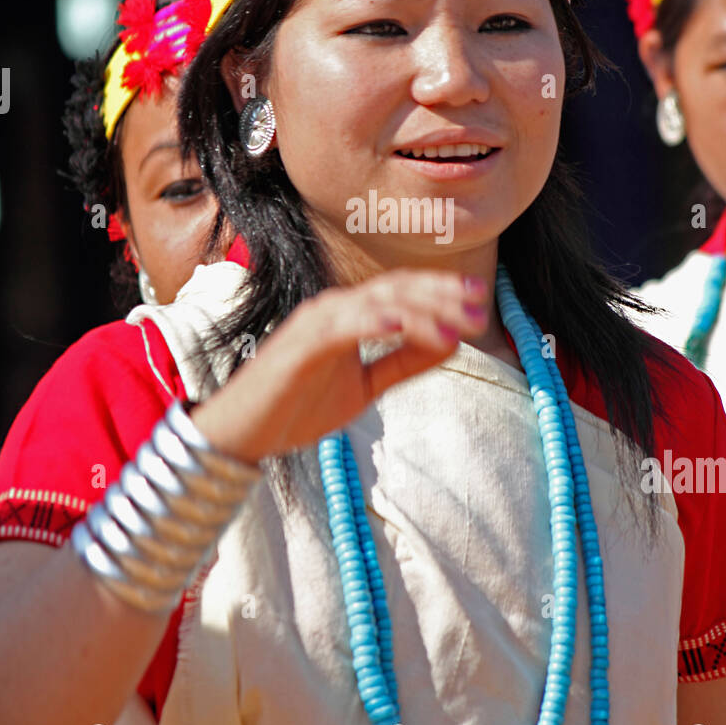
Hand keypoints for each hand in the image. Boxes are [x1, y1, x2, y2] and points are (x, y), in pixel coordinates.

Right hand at [191, 269, 489, 464]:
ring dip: (418, 311)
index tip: (481, 298)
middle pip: (396, 289)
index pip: (403, 291)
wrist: (244, 435)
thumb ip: (403, 363)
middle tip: (481, 309)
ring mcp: (314, 323)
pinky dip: (370, 321)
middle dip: (442, 297)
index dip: (443, 290)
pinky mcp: (298, 345)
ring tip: (454, 326)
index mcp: (350, 314)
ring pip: (374, 302)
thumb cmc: (298, 406)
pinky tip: (399, 325)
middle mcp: (334, 308)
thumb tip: (451, 342)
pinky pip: (339, 326)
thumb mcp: (366, 386)